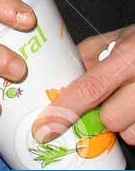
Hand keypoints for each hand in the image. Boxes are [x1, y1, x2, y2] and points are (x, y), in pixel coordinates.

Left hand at [33, 24, 134, 146]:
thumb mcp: (122, 36)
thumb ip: (91, 53)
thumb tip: (63, 78)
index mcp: (131, 55)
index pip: (91, 88)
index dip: (66, 110)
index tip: (45, 127)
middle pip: (111, 119)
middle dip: (104, 113)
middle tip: (112, 96)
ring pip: (130, 134)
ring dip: (125, 124)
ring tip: (131, 100)